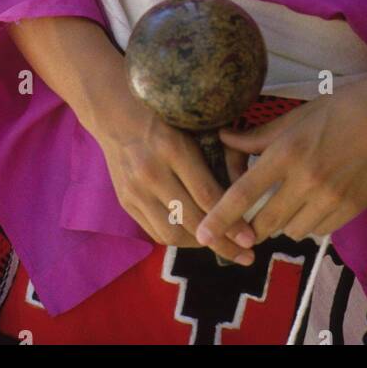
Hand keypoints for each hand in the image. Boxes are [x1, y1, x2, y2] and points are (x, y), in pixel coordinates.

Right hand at [91, 89, 258, 263]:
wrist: (115, 112)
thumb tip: (244, 193)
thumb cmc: (165, 114)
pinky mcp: (125, 201)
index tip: (251, 239)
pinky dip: (179, 239)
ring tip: (222, 247)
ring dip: (200, 245)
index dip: (232, 222)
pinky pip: (155, 232)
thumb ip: (216, 157)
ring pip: (172, 233)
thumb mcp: (193, 126)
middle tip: (245, 255)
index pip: (207, 196)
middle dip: (222, 243)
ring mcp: (135, 190)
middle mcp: (151, 172)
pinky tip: (196, 237)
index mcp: (173, 148)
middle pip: (192, 221)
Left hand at [195, 72, 366, 252]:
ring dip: (283, 222)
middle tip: (250, 218)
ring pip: (291, 231)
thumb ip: (259, 136)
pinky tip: (313, 202)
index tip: (202, 235)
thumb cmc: (341, 109)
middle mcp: (306, 180)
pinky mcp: (350, 210)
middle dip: (251, 226)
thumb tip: (225, 138)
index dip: (219, 219)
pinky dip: (309, 223)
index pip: (243, 194)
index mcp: (287, 152)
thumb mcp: (297, 116)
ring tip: (289, 200)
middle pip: (264, 223)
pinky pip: (317, 231)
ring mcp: (330, 199)